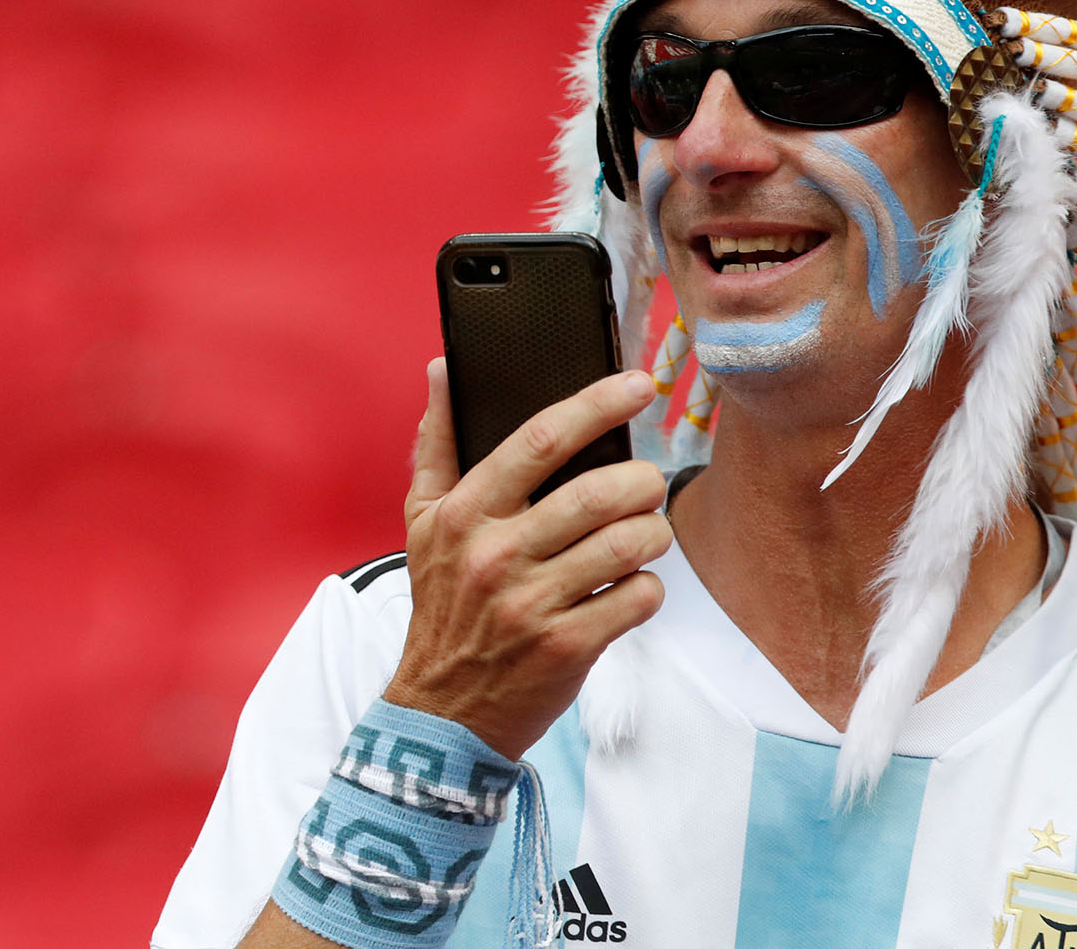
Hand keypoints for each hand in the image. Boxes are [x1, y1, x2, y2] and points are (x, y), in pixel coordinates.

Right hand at [383, 359, 672, 758]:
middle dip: (642, 480)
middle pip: (597, 493)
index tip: (637, 384)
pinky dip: (648, 587)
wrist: (442, 709)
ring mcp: (531, 605)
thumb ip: (437, 442)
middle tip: (648, 483)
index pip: (539, 439)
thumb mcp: (423, 521)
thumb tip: (444, 367)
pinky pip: (637, 598)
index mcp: (463, 514)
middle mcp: (495, 555)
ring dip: (653, 532)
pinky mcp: (566, 648)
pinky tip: (631, 586)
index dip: (596, 404)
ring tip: (646, 532)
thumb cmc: (442, 604)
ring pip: (628, 544)